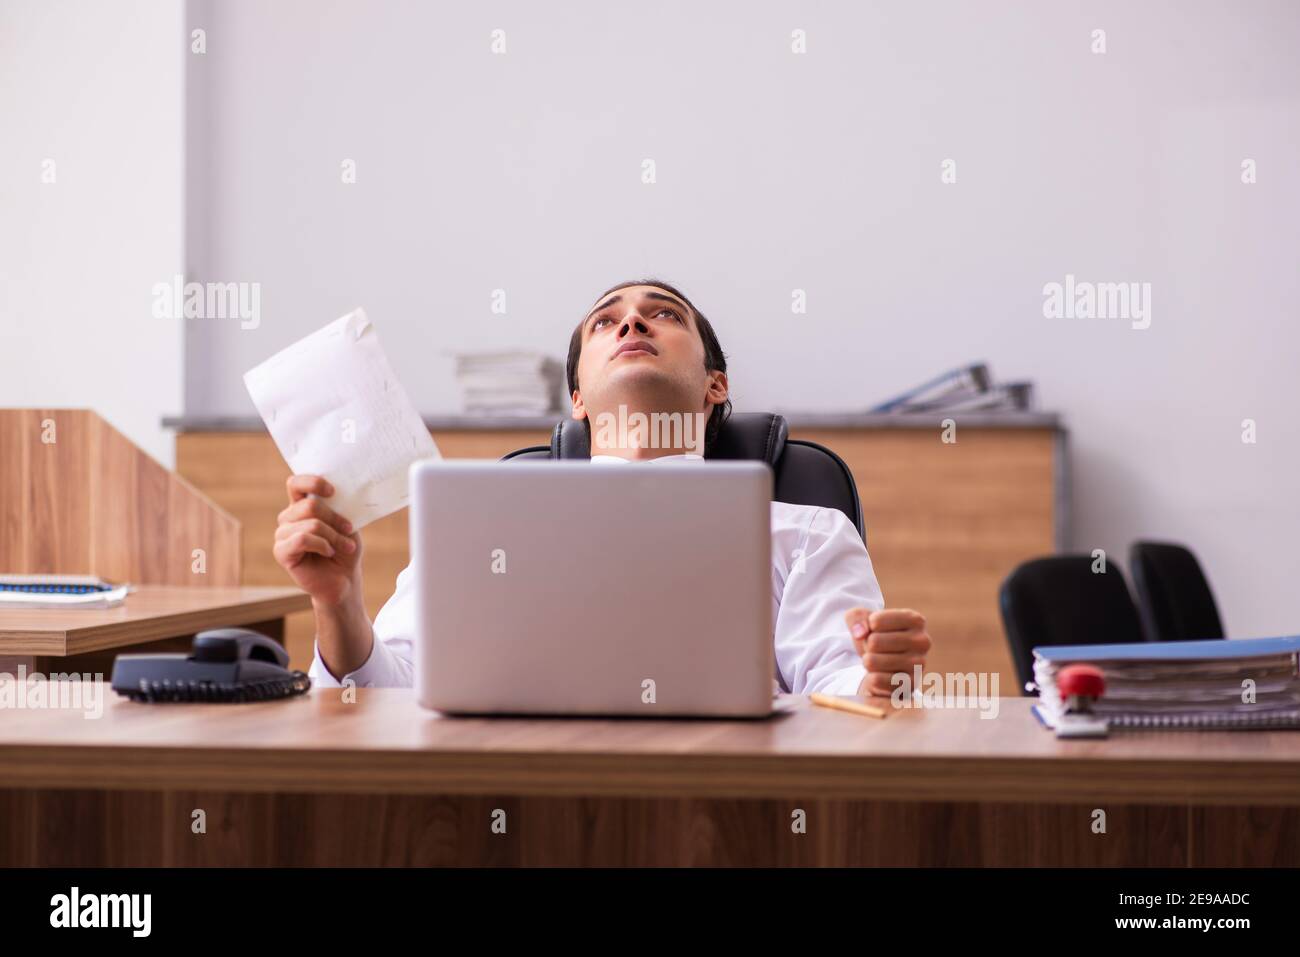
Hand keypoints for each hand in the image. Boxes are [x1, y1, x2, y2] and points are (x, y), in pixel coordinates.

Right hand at [272, 475, 361, 606]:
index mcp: (301, 505)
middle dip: (335, 518)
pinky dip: (322, 545)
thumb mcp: (348, 523)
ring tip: (344, 546)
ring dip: (333, 536)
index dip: (312, 482)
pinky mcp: (281, 551)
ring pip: (309, 524)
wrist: (344, 578)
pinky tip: (328, 552)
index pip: (295, 483)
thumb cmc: (345, 549)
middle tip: (349, 530)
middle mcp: (288, 518)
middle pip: (309, 506)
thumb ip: (338, 507)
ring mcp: (282, 534)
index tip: (332, 491)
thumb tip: (336, 494)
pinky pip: (302, 539)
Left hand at [844, 608, 931, 697]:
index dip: (867, 627)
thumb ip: (856, 617)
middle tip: (877, 649)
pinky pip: (876, 680)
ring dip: (868, 661)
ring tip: (879, 660)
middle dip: (868, 646)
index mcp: (915, 620)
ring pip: (872, 661)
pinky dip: (872, 678)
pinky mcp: (910, 684)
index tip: (876, 630)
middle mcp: (922, 641)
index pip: (875, 621)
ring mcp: (919, 664)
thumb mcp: (863, 619)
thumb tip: (860, 633)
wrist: (885, 667)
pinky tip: (882, 674)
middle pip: (874, 642)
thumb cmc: (877, 637)